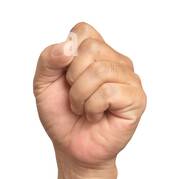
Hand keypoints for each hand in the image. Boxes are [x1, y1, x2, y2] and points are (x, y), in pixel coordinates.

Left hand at [33, 21, 145, 169]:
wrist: (71, 148)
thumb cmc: (61, 115)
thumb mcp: (43, 84)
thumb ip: (48, 59)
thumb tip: (68, 47)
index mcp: (96, 52)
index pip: (83, 30)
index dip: (66, 53)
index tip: (65, 77)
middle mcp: (116, 61)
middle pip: (91, 49)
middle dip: (72, 78)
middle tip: (75, 97)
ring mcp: (129, 79)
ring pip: (99, 71)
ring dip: (81, 97)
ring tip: (84, 109)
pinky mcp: (136, 98)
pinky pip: (108, 92)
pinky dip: (93, 108)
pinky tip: (96, 116)